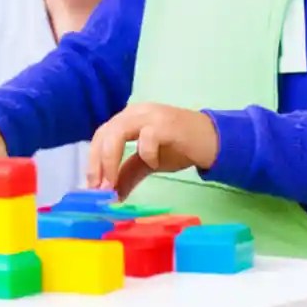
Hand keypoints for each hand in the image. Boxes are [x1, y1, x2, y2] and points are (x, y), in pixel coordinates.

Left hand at [87, 102, 218, 197]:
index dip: (92, 161)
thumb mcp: (148, 162)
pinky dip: (146, 153)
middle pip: (104, 133)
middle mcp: (135, 113)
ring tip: (112, 184)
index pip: (100, 136)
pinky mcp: (168, 123)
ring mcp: (151, 115)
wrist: (214, 140)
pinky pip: (148, 137)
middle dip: (97, 163)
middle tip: (99, 189)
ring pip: (118, 131)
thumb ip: (128, 173)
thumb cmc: (180, 147)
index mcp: (127, 119)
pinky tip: (154, 164)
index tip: (91, 187)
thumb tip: (111, 194)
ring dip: (111, 160)